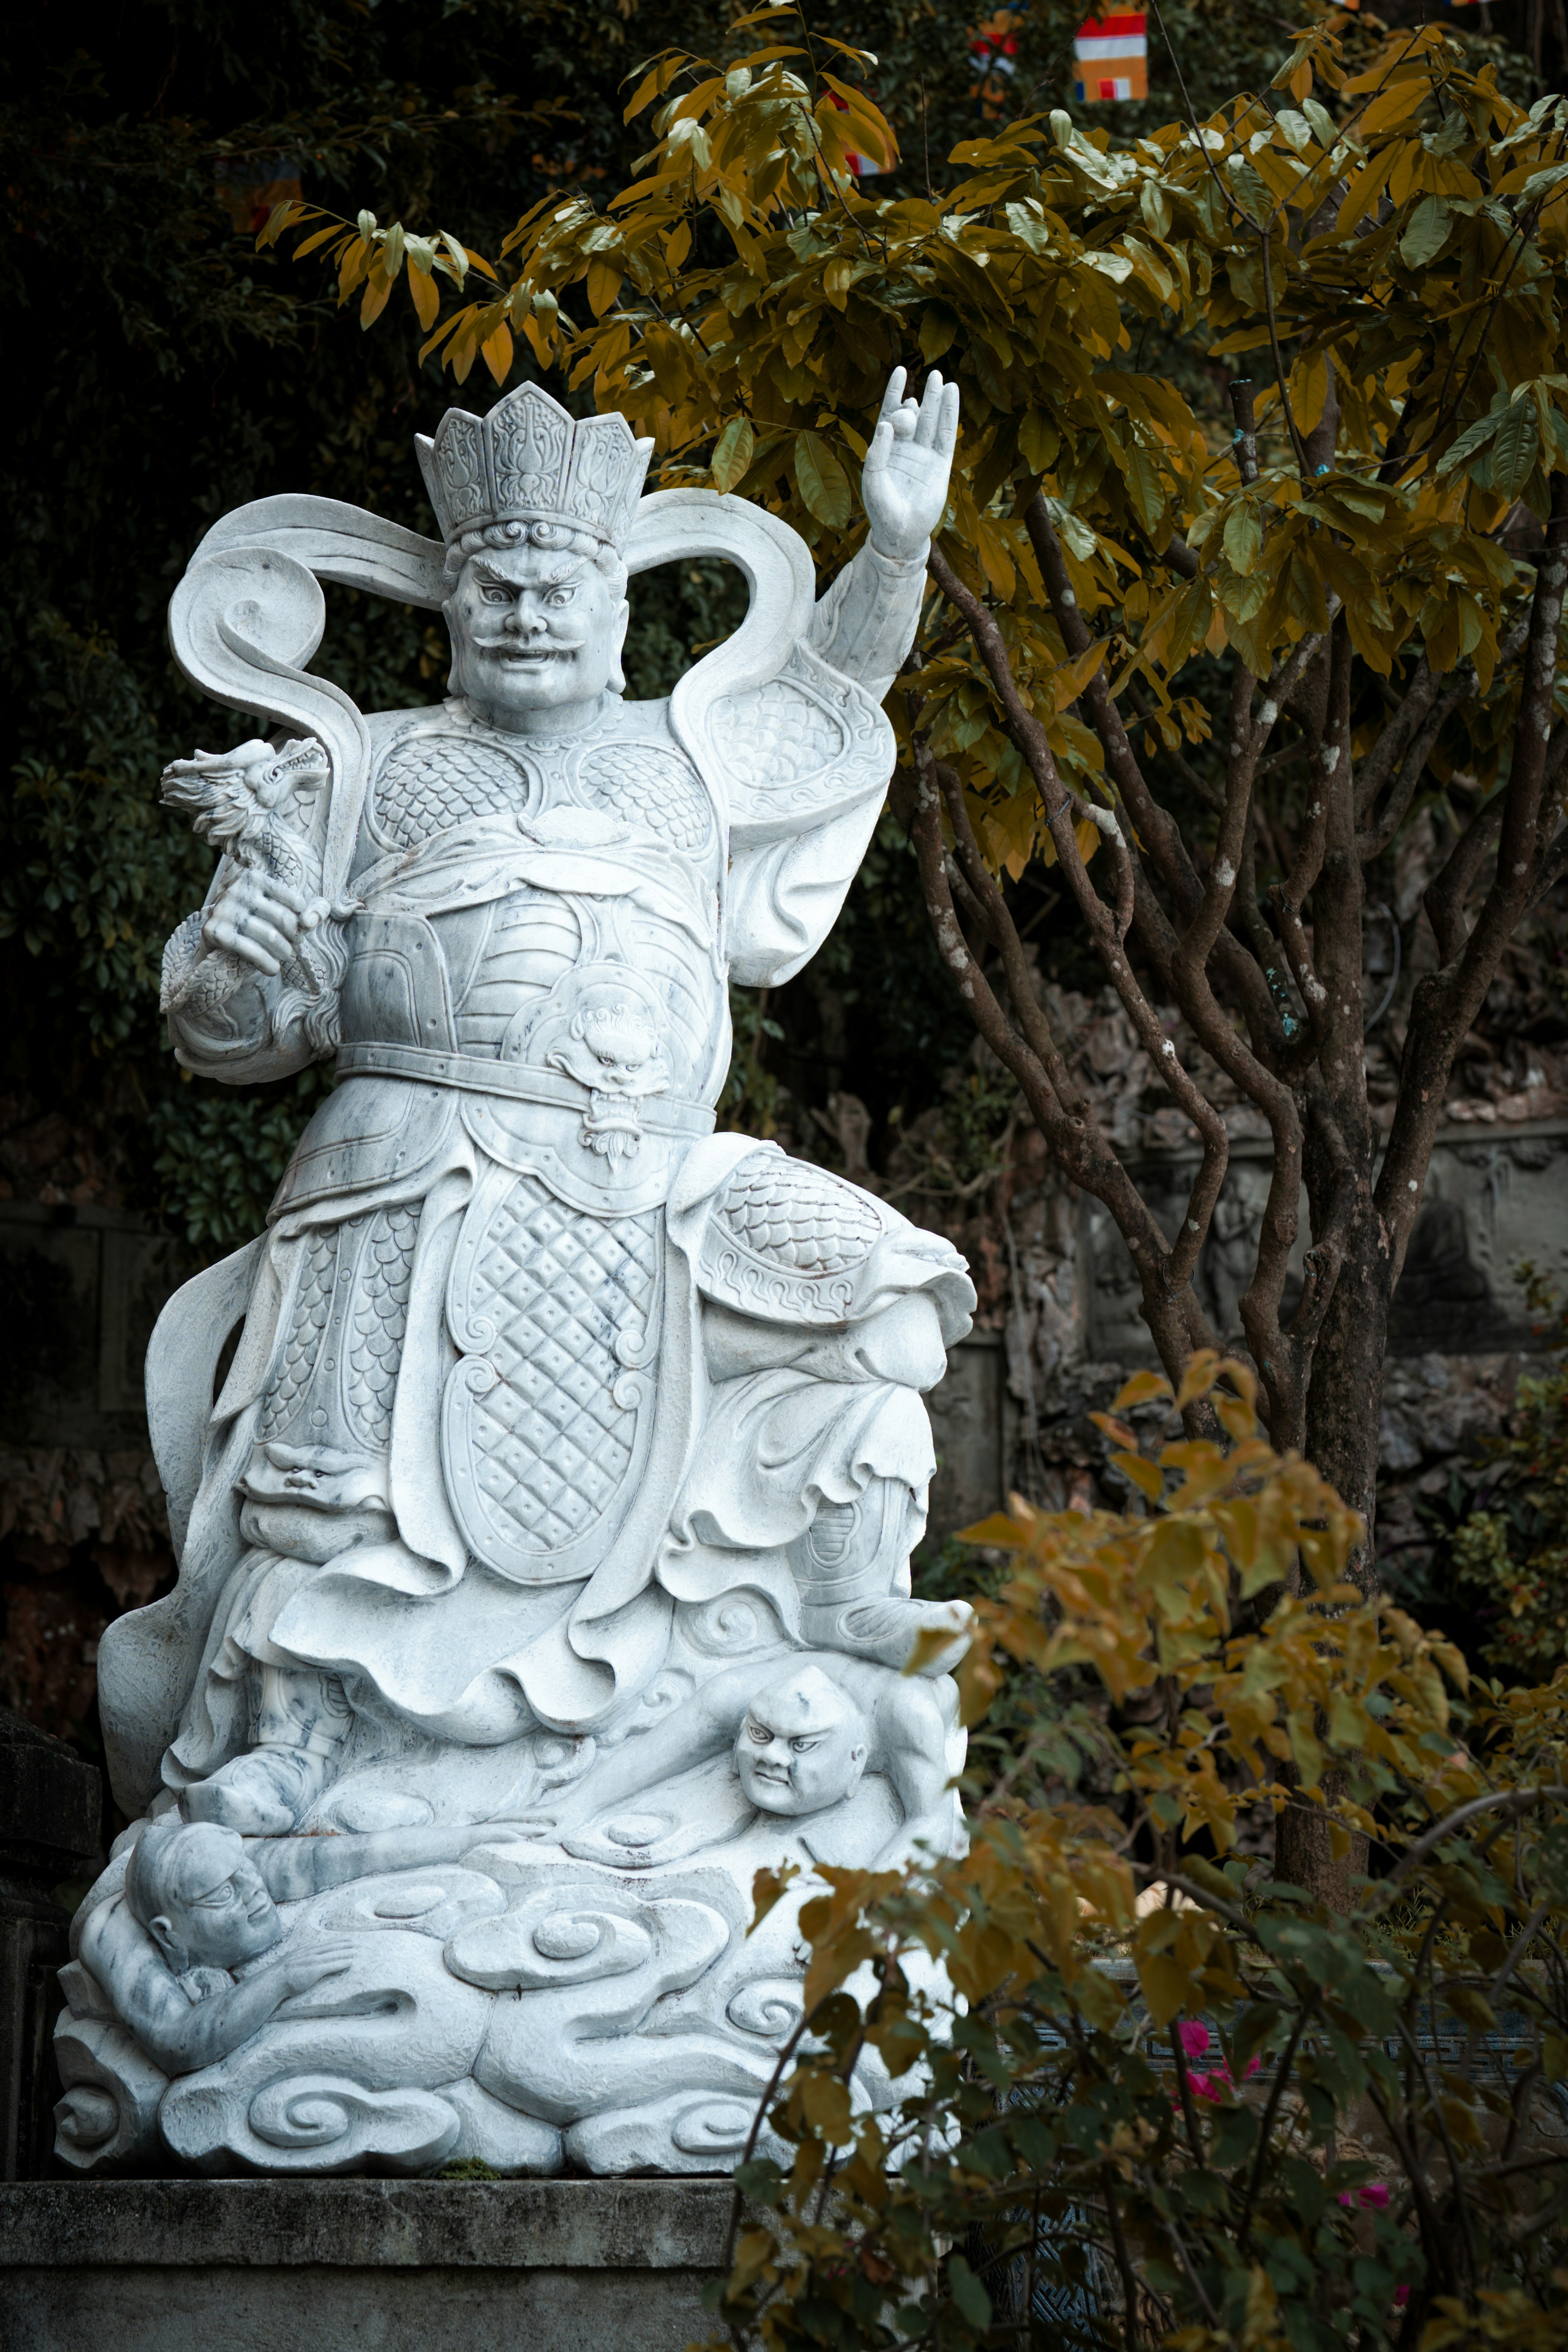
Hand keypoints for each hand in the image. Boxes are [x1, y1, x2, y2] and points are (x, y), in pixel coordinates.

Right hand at [202, 869, 318, 976]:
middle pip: (283, 919)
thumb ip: (310, 911)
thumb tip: (312, 920)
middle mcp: (237, 889)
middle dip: (294, 938)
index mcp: (253, 877)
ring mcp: (224, 910)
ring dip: (283, 953)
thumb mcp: (281, 912)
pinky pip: (252, 951)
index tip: (298, 932)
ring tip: (284, 957)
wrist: (217, 943)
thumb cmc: (255, 925)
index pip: (294, 901)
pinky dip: (268, 964)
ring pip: (270, 936)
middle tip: (292, 948)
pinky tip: (272, 969)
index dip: (302, 922)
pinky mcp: (215, 932)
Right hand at [274, 1936, 356, 1998]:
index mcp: (305, 1950)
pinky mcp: (314, 1970)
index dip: (336, 1941)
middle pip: (331, 1946)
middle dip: (344, 1944)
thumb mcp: (291, 1959)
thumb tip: (307, 1953)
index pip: (324, 1944)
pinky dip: (342, 1962)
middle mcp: (311, 1952)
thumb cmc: (281, 1974)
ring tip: (356, 1952)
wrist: (274, 1980)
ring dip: (346, 1953)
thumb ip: (301, 1955)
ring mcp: (313, 1960)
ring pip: (334, 1954)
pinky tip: (350, 1962)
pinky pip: (332, 1965)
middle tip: (356, 1943)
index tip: (345, 1939)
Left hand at [860, 367, 960, 562]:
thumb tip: (886, 424)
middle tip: (931, 375)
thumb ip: (878, 453)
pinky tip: (952, 396)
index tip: (901, 370)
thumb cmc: (882, 511)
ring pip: (931, 422)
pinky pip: (946, 436)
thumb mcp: (873, 481)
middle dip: (922, 395)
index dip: (895, 392)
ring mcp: (924, 456)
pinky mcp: (940, 465)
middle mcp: (905, 448)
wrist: (901, 534)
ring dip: (936, 400)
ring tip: (941, 378)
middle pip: (914, 414)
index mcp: (885, 448)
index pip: (890, 413)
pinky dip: (949, 416)